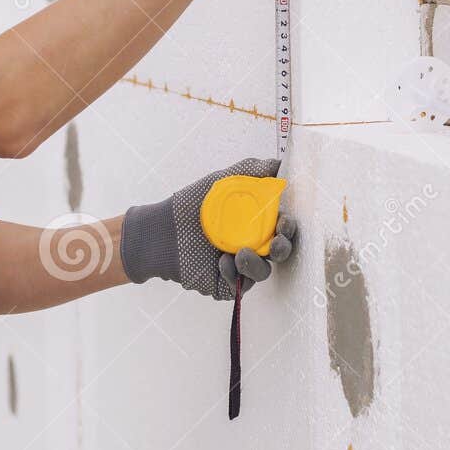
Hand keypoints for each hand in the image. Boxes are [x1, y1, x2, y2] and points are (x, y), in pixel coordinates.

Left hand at [120, 156, 297, 300]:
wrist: (161, 231)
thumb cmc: (191, 205)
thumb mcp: (222, 182)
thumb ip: (251, 170)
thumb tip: (279, 164)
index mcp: (256, 223)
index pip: (282, 227)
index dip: (289, 227)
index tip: (285, 221)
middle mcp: (252, 245)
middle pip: (280, 252)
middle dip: (283, 248)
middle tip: (276, 243)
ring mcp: (240, 266)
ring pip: (263, 272)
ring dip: (257, 264)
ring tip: (241, 254)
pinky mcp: (226, 283)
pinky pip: (240, 285)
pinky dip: (235, 274)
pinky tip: (222, 262)